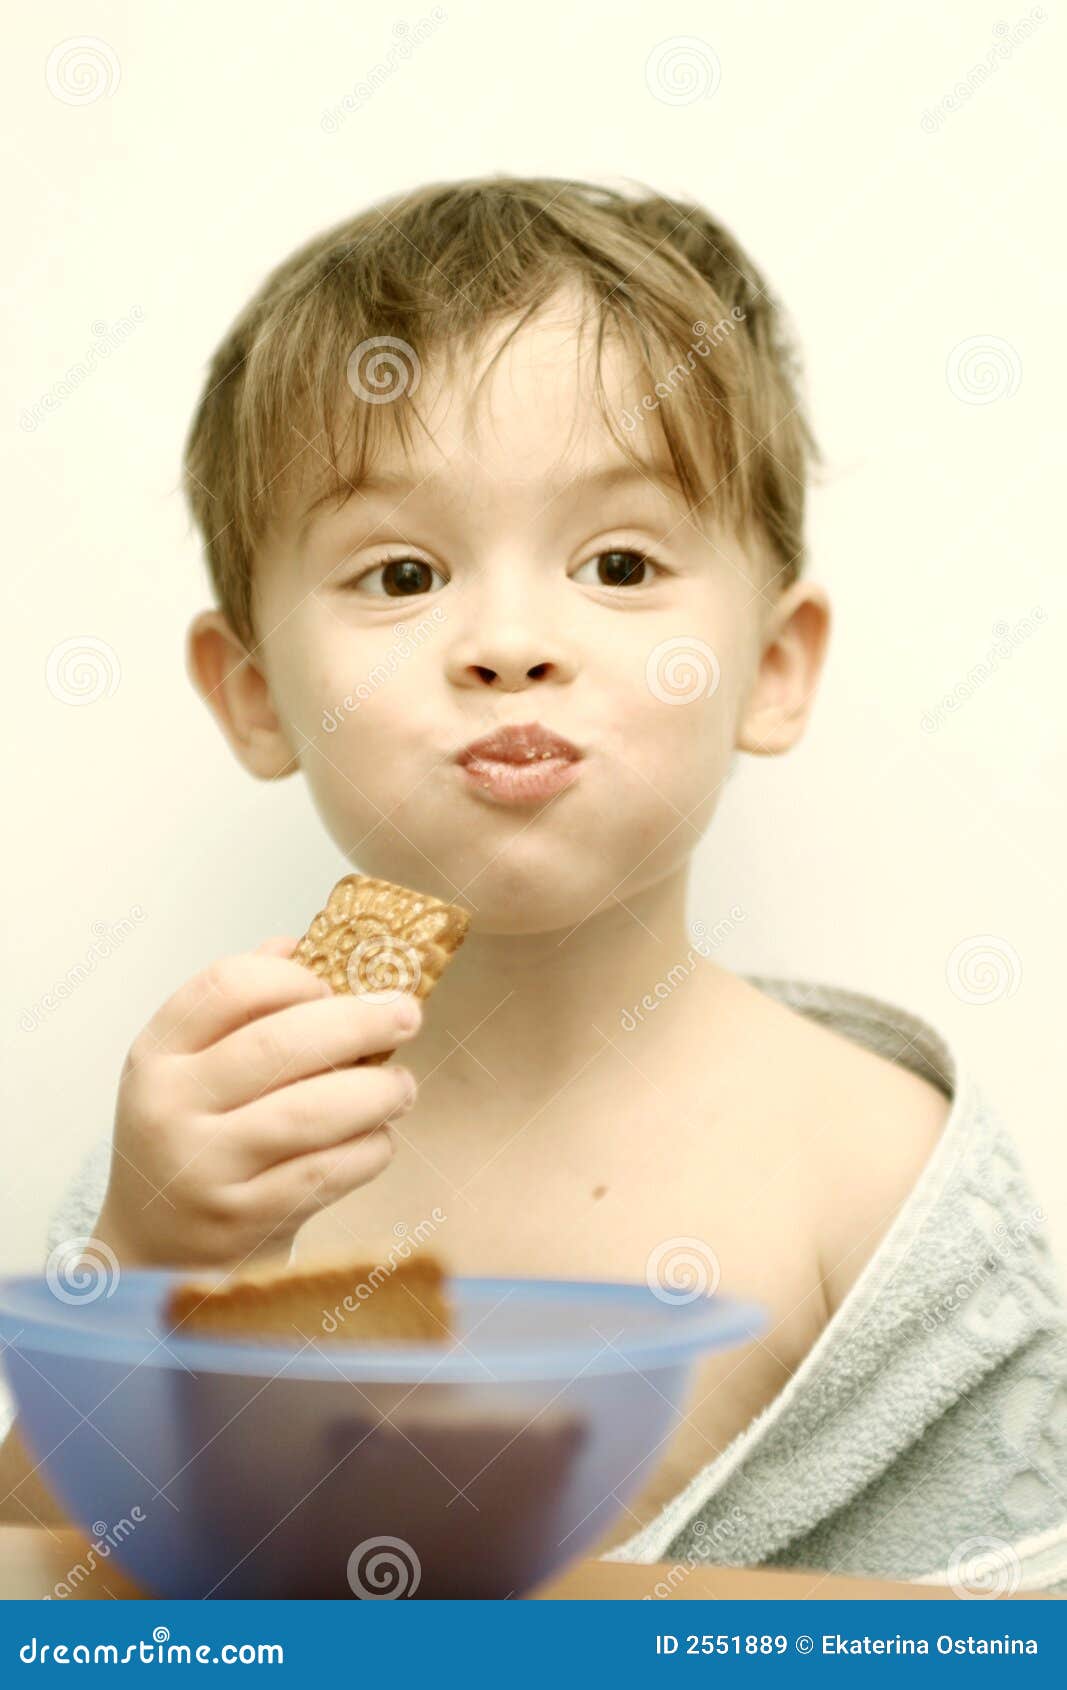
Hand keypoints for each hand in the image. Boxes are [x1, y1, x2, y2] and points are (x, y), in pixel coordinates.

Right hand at [93, 936, 421, 1269]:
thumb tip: (303, 944)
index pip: (226, 986)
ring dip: (376, 1091)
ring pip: (310, 1112)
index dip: (293, 977)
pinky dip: (369, 1148)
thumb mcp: (192, 1069)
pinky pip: (327, 1173)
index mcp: (157, 1054)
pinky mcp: (244, 1221)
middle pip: (277, 1044)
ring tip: (403, 1086)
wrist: (157, 1250)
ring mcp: (205, 1168)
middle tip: (407, 1014)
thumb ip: (240, 1007)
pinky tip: (380, 1136)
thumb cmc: (194, 1138)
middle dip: (358, 1023)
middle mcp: (171, 1108)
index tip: (334, 985)